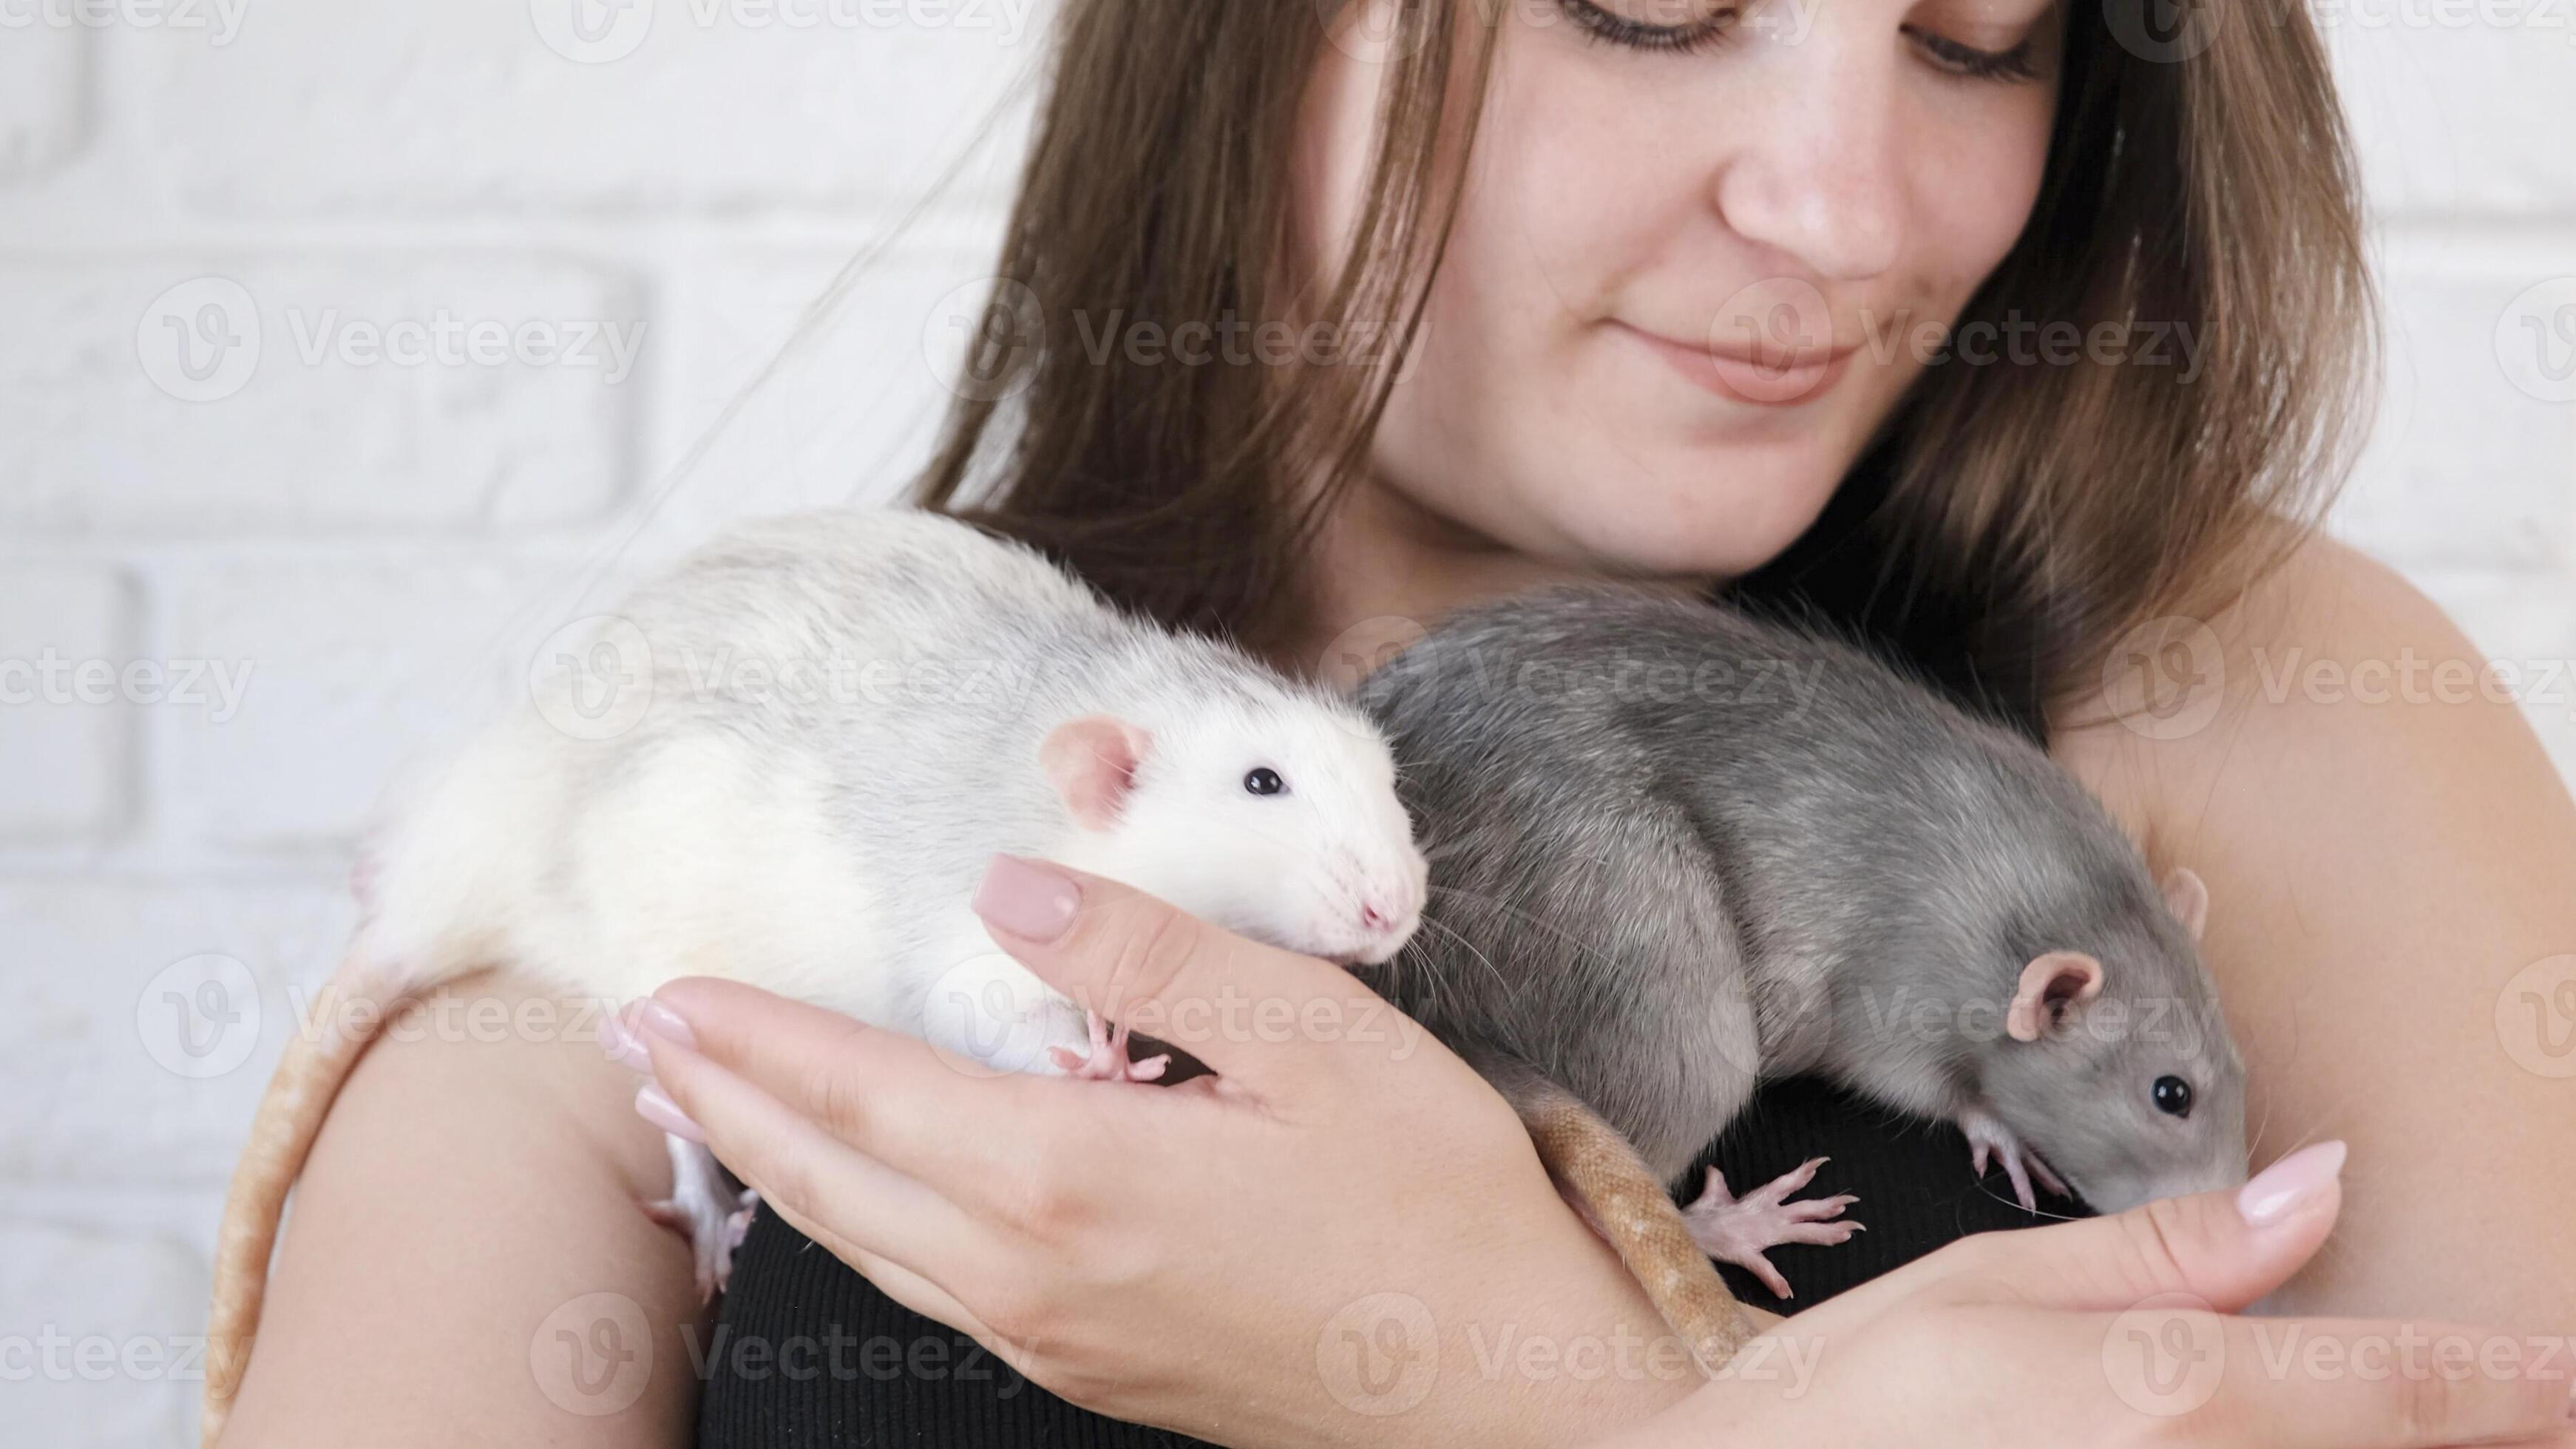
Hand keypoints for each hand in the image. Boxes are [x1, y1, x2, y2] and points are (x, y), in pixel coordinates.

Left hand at [625, 854, 1700, 1446]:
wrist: (1502, 1392)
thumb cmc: (1427, 1204)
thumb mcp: (1313, 1035)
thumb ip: (1148, 954)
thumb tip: (1011, 884)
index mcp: (1073, 1176)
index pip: (862, 1093)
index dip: (754, 1038)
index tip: (664, 990)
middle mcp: (1031, 1273)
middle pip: (827, 1181)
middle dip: (721, 1102)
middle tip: (635, 1038)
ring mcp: (1054, 1335)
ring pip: (863, 1246)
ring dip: (771, 1166)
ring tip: (709, 1105)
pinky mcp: (1088, 1367)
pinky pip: (924, 1290)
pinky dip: (850, 1225)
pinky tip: (851, 1196)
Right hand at [1605, 1141, 2575, 1447]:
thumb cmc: (1834, 1412)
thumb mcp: (1979, 1288)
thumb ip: (2162, 1253)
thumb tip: (2317, 1189)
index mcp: (2163, 1398)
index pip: (2404, 1387)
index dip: (2526, 1382)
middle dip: (2477, 1432)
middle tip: (2514, 1398)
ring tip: (2427, 1419)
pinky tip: (2279, 1441)